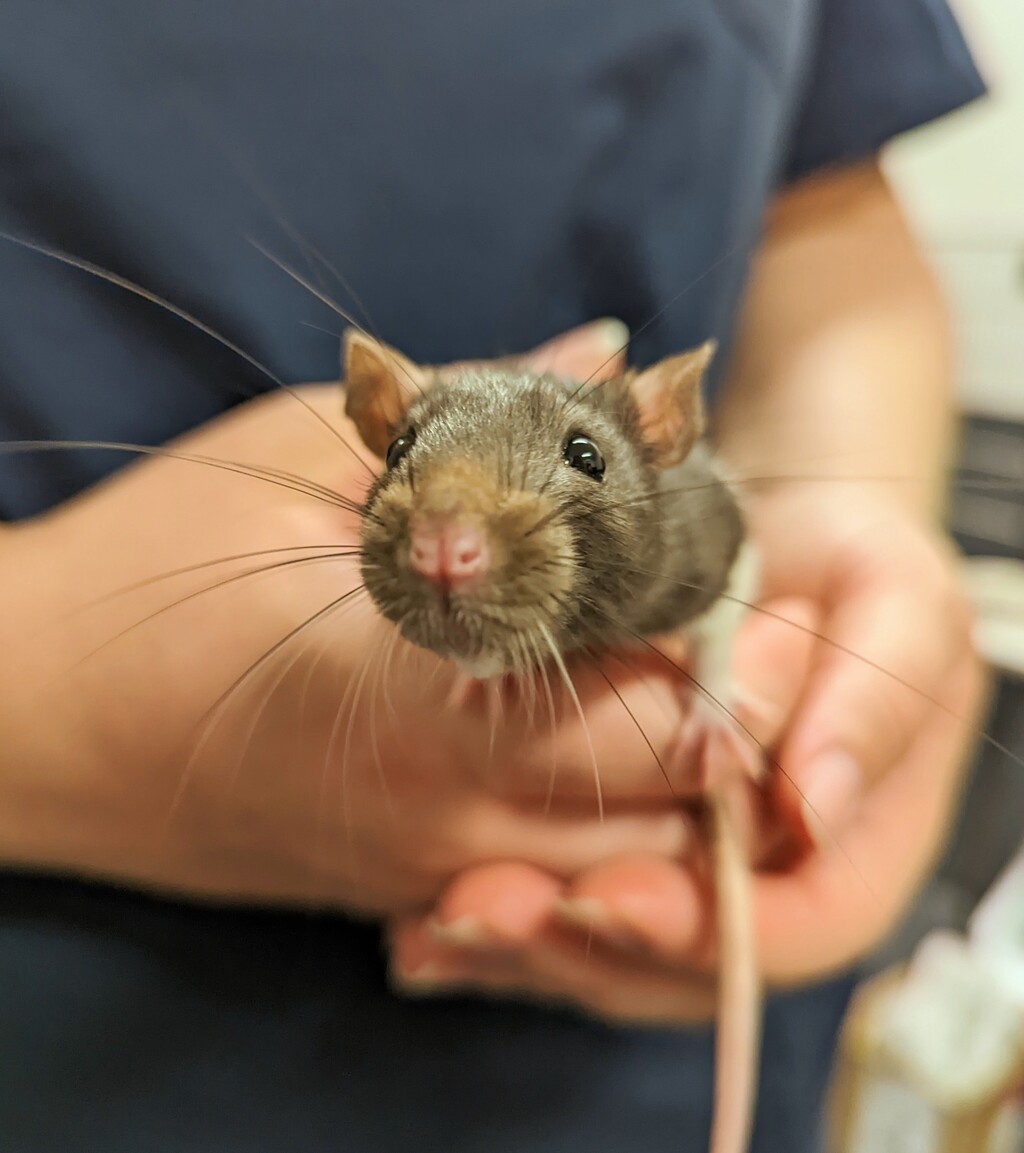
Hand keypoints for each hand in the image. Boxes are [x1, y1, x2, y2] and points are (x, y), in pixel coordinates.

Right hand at [0, 320, 704, 913]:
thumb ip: (477, 411)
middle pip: (670, 787)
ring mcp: (431, 865)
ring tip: (680, 671)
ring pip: (636, 863)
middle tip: (730, 610)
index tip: (741, 559)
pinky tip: (598, 745)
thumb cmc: (147, 567)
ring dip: (684, 772)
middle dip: (730, 700)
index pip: (651, 689)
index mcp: (422, 688)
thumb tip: (613, 361)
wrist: (30, 717)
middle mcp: (447, 805)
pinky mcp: (409, 885)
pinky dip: (614, 831)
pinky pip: (560, 887)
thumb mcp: (300, 454)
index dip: (727, 627)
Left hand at [388, 485, 983, 1018]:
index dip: (705, 927)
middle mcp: (771, 881)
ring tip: (442, 922)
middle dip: (582, 945)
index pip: (798, 927)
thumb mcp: (896, 604)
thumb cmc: (849, 573)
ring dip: (525, 947)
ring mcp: (693, 875)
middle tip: (484, 911)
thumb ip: (872, 704)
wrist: (787, 561)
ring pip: (613, 954)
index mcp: (859, 843)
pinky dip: (499, 931)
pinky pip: (568, 910)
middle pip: (684, 963)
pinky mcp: (629, 855)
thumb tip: (814, 804)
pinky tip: (425, 930)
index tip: (612, 896)